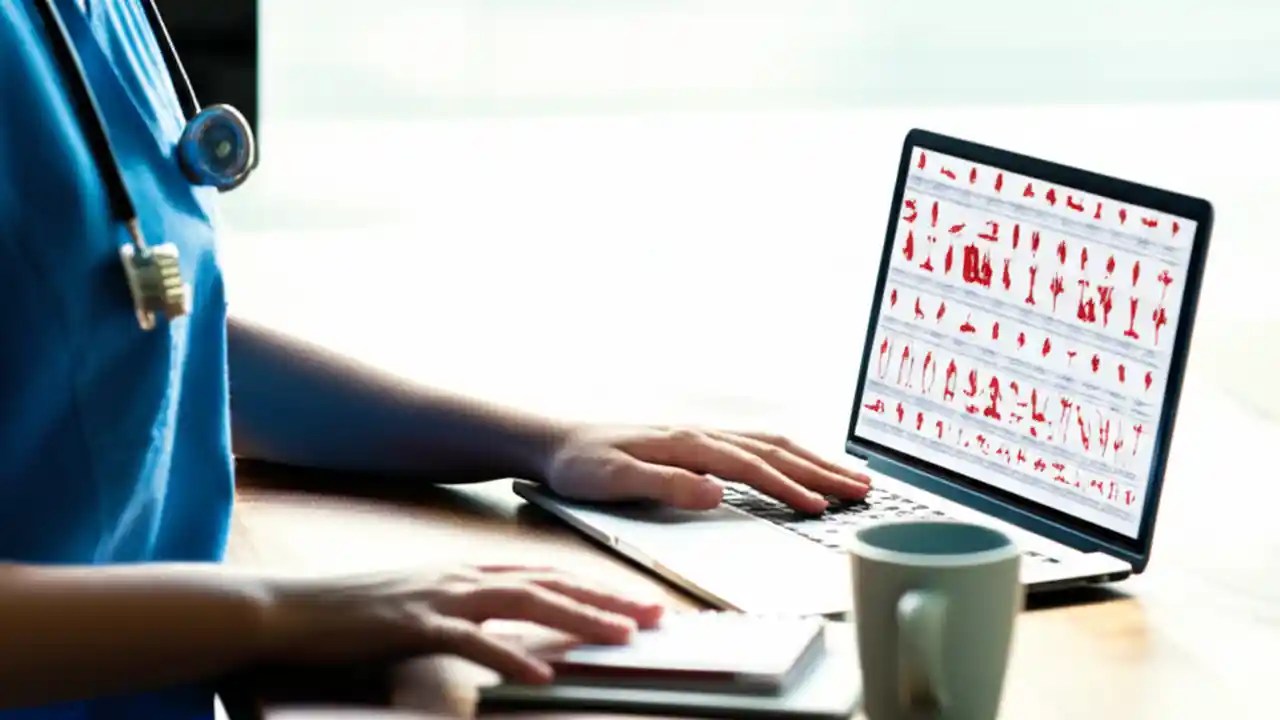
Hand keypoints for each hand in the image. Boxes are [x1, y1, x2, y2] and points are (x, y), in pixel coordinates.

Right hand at [262, 564, 663, 682]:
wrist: (289, 609)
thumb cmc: (354, 613)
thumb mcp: (421, 605)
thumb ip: (467, 612)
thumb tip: (510, 632)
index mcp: (466, 572)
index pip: (546, 574)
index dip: (595, 586)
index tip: (636, 601)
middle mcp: (462, 577)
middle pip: (549, 582)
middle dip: (606, 598)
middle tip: (653, 615)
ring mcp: (439, 598)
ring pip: (524, 603)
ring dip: (578, 618)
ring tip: (620, 636)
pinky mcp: (413, 625)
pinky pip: (472, 642)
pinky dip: (510, 658)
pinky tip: (541, 676)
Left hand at [541, 425, 871, 512]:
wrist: (554, 440)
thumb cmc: (580, 465)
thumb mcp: (613, 481)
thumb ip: (666, 485)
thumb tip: (718, 492)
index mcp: (687, 443)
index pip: (751, 466)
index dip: (789, 487)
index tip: (821, 507)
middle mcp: (702, 433)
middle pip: (775, 448)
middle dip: (821, 469)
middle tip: (863, 490)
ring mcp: (703, 434)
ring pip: (772, 442)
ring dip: (814, 458)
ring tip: (852, 478)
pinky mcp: (699, 441)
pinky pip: (757, 443)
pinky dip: (791, 452)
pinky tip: (805, 463)